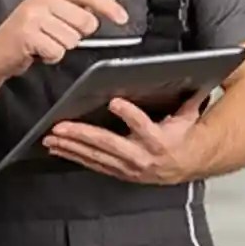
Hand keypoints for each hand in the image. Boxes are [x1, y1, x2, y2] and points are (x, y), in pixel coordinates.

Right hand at [0, 0, 127, 76]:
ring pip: (73, 39)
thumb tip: (106, 10)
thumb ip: (76, 8)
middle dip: (76, 34)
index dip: (108, 6)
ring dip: (61, 47)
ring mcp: (33, 15)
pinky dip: (51, 57)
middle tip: (56, 34)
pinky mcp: (28, 34)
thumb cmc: (28, 32)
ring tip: (45, 42)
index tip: (123, 18)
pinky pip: (58, 51)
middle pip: (85, 20)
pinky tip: (38, 51)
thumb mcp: (52, 11)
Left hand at [43, 90, 208, 184]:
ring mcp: (128, 167)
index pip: (143, 125)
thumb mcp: (188, 115)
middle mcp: (141, 156)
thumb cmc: (183, 136)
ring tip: (52, 137)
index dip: (129, 114)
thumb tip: (192, 73)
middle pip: (109, 144)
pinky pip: (93, 164)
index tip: (115, 102)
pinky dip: (74, 156)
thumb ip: (187, 97)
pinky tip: (60, 148)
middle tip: (61, 126)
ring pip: (96, 156)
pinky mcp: (119, 172)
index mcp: (159, 140)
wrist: (187, 165)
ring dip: (71, 146)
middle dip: (82, 135)